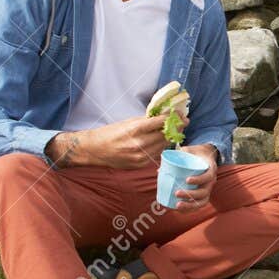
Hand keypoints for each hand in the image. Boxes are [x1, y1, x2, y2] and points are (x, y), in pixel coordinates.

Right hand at [52, 114, 169, 167]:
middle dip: (176, 128)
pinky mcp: (140, 164)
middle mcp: (139, 144)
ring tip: (175, 131)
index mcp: (135, 130)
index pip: (161, 122)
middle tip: (183, 122)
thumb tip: (164, 115)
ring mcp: (140, 156)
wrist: (95, 150)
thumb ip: (146, 120)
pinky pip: (157, 154)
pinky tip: (163, 141)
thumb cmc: (110, 133)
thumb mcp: (128, 122)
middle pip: (165, 135)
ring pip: (163, 145)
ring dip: (170, 138)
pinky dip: (161, 147)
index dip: (173, 118)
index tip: (180, 114)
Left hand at [170, 145, 217, 210]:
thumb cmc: (195, 153)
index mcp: (211, 169)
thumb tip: (159, 170)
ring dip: (190, 205)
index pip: (208, 176)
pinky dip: (190, 209)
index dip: (199, 179)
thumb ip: (176, 155)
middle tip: (176, 193)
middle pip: (204, 192)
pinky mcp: (203, 195)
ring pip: (202, 201)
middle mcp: (211, 181)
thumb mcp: (188, 150)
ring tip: (177, 206)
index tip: (187, 180)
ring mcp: (207, 189)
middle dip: (190, 195)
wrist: (205, 157)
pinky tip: (179, 210)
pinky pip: (198, 205)